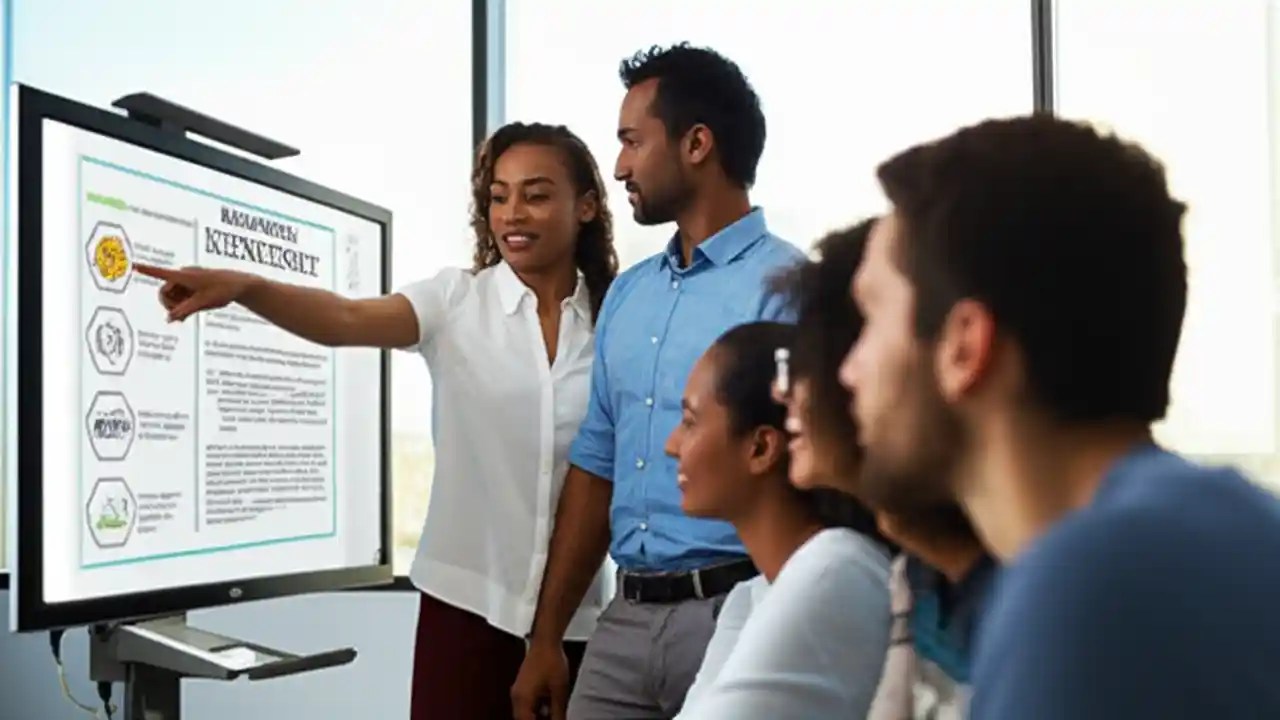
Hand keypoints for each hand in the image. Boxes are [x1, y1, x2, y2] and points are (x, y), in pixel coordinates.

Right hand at [134, 263, 254, 321]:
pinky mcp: (192, 286)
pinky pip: (180, 297)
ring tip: (187, 315)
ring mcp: (187, 281)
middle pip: (164, 292)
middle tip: (179, 316)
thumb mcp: (203, 303)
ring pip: (172, 296)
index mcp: (184, 276)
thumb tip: (169, 319)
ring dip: (176, 306)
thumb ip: (185, 311)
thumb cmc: (222, 290)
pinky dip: (181, 305)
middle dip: (168, 304)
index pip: (161, 273)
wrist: (239, 285)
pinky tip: (186, 316)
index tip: (133, 265)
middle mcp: (183, 276)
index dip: (146, 270)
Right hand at [511, 640, 569, 719]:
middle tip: (553, 718)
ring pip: (524, 713)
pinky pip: (526, 705)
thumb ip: (558, 712)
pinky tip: (549, 707)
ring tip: (553, 714)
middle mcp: (517, 697)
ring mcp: (518, 691)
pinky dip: (536, 709)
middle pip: (523, 719)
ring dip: (536, 716)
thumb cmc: (552, 662)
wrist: (545, 641)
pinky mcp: (522, 686)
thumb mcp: (559, 690)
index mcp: (523, 700)